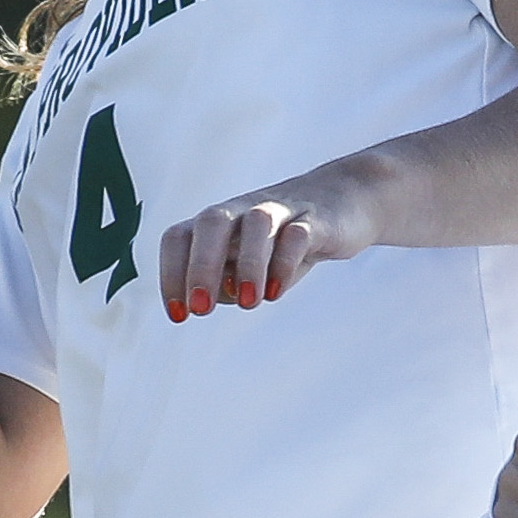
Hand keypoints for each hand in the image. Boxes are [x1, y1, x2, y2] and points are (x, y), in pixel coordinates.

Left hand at [158, 157, 385, 321]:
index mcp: (220, 221)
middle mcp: (244, 209)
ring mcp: (281, 210)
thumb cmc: (284, 241)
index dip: (171, 275)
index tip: (180, 315)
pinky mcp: (317, 218)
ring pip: (257, 223)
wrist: (346, 201)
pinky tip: (277, 291)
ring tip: (249, 304)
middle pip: (211, 221)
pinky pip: (299, 234)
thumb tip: (216, 296)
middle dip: (200, 266)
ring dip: (248, 265)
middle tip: (202, 310)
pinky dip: (285, 264)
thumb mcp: (249, 265)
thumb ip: (227, 283)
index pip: (179, 237)